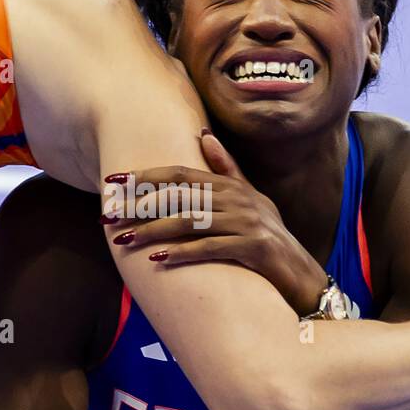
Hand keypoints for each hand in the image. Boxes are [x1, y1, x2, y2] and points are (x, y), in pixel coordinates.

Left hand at [107, 131, 328, 314]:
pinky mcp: (255, 248)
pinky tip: (159, 260)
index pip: (181, 174)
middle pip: (179, 197)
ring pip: (190, 222)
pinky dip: (183, 254)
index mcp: (231, 186)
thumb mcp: (250, 199)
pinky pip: (211, 248)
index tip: (114, 181)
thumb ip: (226, 169)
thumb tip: (204, 135)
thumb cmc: (269, 237)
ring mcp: (248, 222)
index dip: (146, 176)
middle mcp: (238, 199)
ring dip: (153, 231)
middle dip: (139, 206)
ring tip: (124, 240)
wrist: (302, 274)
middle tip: (107, 215)